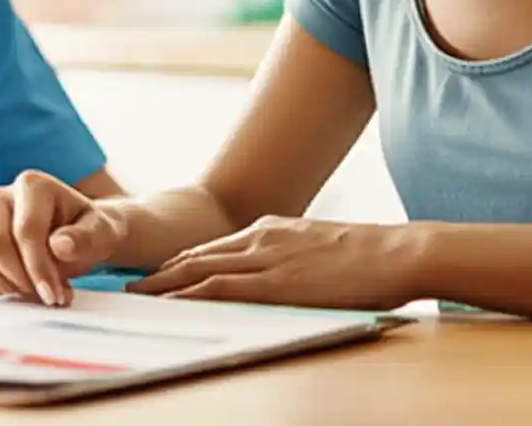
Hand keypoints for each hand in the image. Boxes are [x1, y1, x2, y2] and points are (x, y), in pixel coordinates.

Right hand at [0, 171, 127, 305]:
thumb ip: (86, 238)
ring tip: (30, 292)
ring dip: (0, 284)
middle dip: (20, 279)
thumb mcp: (102, 232)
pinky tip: (11, 288)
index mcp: (32, 185)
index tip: (54, 296)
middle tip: (45, 297)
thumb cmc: (90, 231)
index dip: (38, 268)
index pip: (26, 231)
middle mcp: (0, 196)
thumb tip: (59, 246)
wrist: (81, 234)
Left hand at [130, 216, 421, 309]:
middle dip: (161, 272)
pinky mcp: (275, 280)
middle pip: (196, 255)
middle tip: (132, 286)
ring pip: (199, 269)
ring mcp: (265, 257)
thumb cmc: (369, 256)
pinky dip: (190, 294)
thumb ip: (290, 255)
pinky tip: (171, 303)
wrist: (398, 252)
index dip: (181, 262)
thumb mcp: (317, 245)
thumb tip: (281, 275)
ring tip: (138, 296)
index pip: (213, 247)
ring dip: (164, 284)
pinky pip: (221, 286)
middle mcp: (259, 238)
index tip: (158, 274)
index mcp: (270, 228)